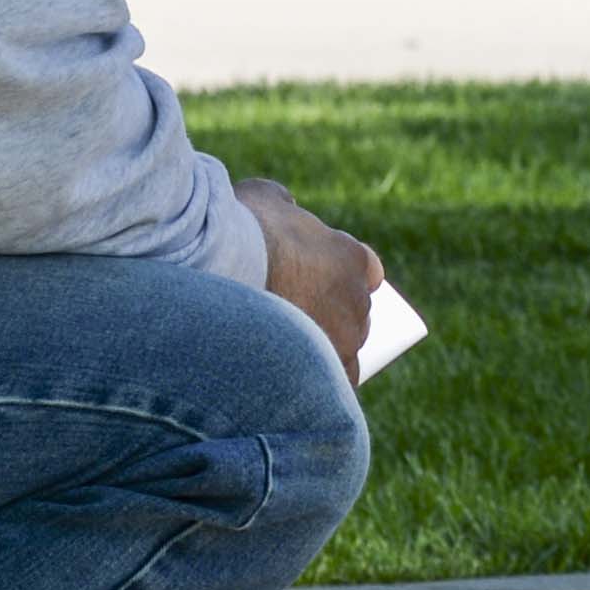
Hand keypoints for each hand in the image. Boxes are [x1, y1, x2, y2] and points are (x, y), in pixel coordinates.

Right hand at [239, 178, 384, 381]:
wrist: (224, 266)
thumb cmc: (239, 228)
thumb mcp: (264, 197)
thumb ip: (281, 201)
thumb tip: (283, 204)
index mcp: (353, 256)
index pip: (366, 271)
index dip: (346, 279)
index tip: (325, 286)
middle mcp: (358, 298)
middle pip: (356, 316)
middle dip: (335, 320)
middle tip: (302, 326)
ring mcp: (344, 335)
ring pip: (346, 353)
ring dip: (329, 356)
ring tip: (295, 364)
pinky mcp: (328, 366)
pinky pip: (335, 384)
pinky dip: (323, 389)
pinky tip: (301, 393)